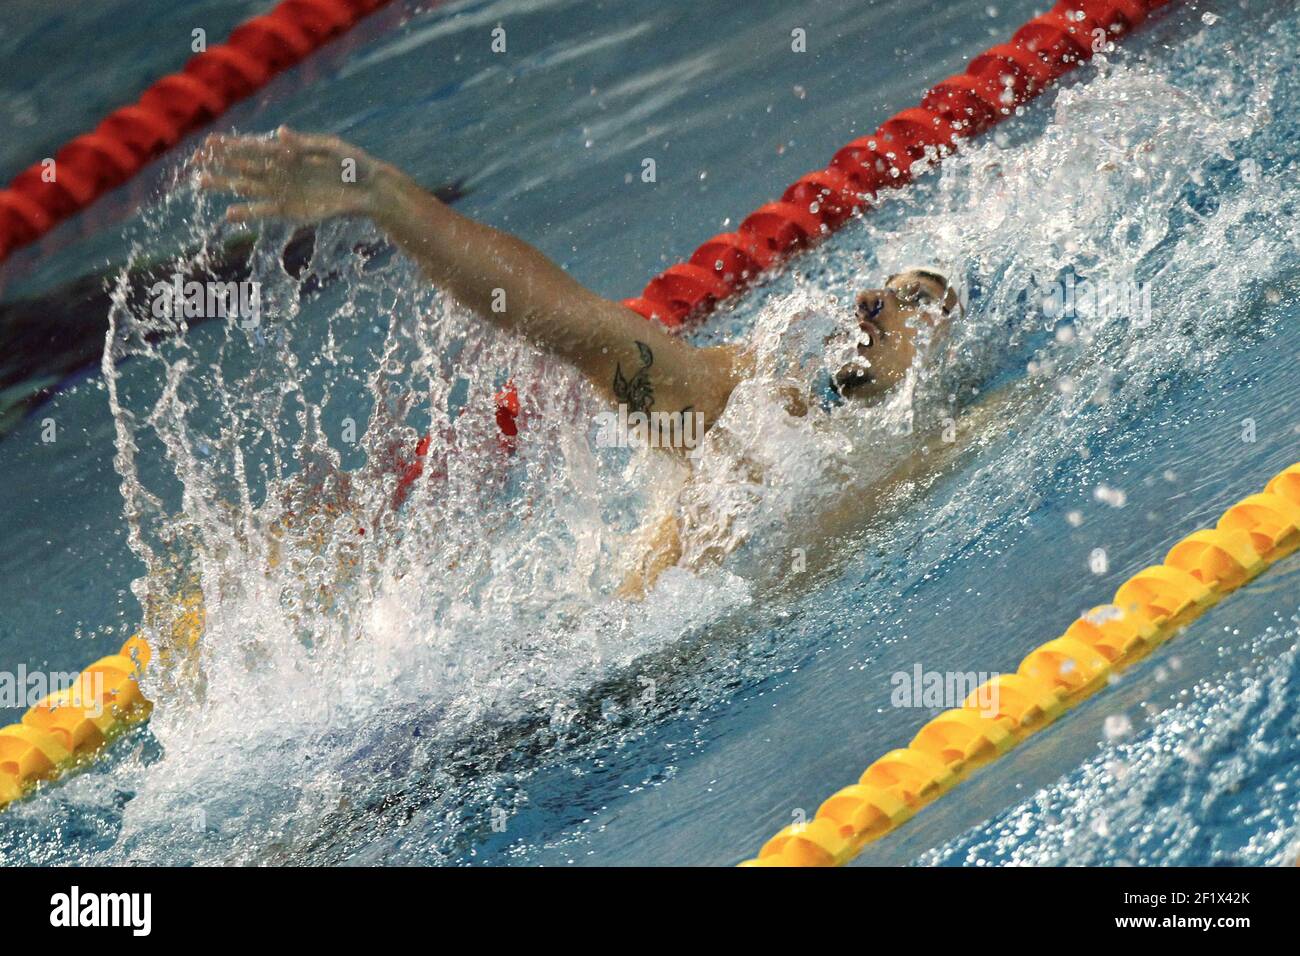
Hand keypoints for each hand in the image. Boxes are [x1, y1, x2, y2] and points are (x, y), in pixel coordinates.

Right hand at [196, 126, 387, 223]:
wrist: (370, 191)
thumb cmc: (353, 164)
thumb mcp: (332, 149)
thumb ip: (305, 143)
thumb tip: (279, 133)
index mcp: (288, 152)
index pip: (253, 147)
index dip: (230, 145)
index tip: (207, 143)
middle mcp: (281, 172)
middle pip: (243, 166)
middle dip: (219, 164)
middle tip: (193, 163)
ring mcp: (284, 192)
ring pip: (248, 188)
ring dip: (225, 186)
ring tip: (201, 183)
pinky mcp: (292, 212)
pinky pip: (265, 212)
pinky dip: (247, 213)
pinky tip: (228, 213)